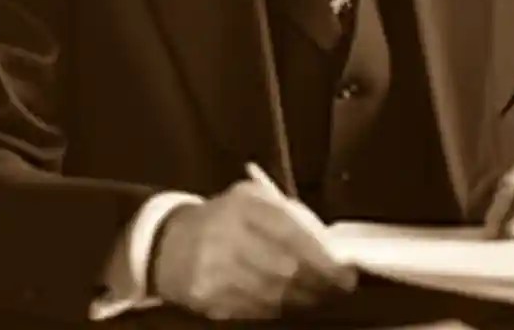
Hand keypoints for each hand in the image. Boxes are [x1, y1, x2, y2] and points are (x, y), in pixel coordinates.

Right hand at [150, 180, 356, 319]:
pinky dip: (276, 309)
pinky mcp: (204, 296)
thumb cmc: (225, 220)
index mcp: (242, 205)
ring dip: (301, 300)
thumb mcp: (254, 203)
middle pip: (284, 268)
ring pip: (271, 293)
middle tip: (338, 290)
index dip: (322, 257)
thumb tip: (331, 249)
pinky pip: (252, 309)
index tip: (345, 273)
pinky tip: (289, 305)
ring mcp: (212, 269)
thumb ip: (292, 218)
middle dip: (318, 283)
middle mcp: (224, 235)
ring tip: (318, 298)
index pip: (291, 233)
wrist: (167, 242)